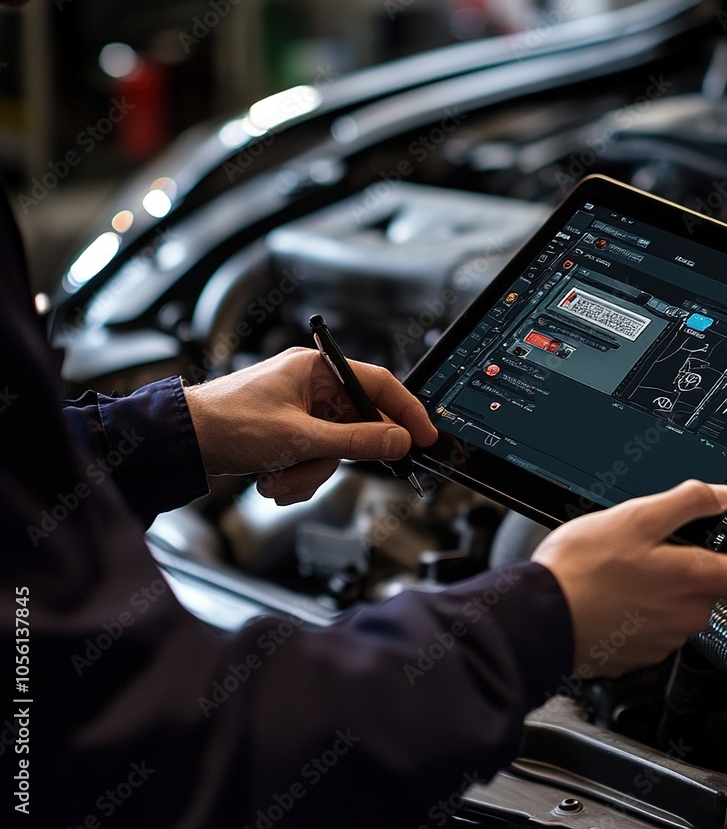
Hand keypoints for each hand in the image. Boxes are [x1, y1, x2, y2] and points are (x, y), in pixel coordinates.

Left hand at [183, 347, 437, 503]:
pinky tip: (271, 479)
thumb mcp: (299, 438)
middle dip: (333, 458)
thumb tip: (398, 440)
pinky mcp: (286, 431)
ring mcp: (298, 409)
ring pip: (333, 449)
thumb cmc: (227, 423)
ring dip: (308, 473)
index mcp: (316, 369)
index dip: (406, 411)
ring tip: (278, 479)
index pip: (378, 384)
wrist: (178, 442)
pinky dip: (296, 475)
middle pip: (354, 426)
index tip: (425, 437)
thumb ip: (356, 441)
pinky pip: (312, 457)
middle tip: (314, 469)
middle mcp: (310, 385)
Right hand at [531, 480, 726, 676]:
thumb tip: (720, 496)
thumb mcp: (636, 516)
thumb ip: (687, 502)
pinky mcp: (636, 653)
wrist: (540, 618)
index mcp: (693, 581)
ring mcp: (661, 640)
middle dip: (689, 562)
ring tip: (620, 566)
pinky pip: (650, 624)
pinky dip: (637, 607)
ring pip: (677, 605)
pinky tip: (608, 591)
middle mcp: (685, 617)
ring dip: (660, 585)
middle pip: (709, 586)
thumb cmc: (582, 570)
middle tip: (652, 541)